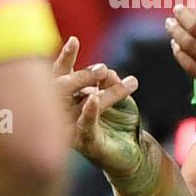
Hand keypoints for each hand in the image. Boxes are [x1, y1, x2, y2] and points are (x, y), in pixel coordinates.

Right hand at [53, 37, 142, 176]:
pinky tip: (94, 99)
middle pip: (63, 89)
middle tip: (103, 67)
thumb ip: (110, 82)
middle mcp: (65, 114)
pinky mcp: (86, 143)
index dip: (66, 58)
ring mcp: (72, 129)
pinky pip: (83, 126)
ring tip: (108, 75)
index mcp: (69, 100)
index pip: (61, 76)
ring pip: (78, 105)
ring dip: (95, 90)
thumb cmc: (122, 124)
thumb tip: (106, 72)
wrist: (134, 156)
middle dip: (81, 75)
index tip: (74, 40)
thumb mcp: (119, 97)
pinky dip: (88, 112)